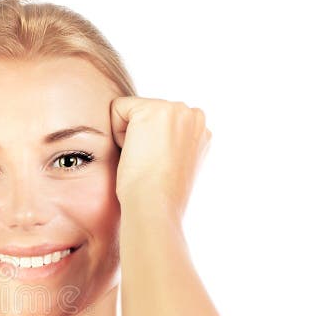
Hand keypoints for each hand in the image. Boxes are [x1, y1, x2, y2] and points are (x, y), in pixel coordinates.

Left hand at [110, 96, 211, 218]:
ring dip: (128, 136)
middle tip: (148, 165)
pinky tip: (133, 152)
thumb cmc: (159, 198)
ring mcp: (178, 109)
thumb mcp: (175, 168)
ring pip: (132, 112)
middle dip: (138, 138)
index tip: (156, 167)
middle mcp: (194, 116)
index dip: (147, 146)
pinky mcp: (154, 109)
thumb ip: (172, 147)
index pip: (158, 125)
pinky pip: (118, 108)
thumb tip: (158, 145)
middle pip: (145, 115)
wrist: (155, 207)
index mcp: (200, 132)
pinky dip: (116, 131)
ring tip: (142, 160)